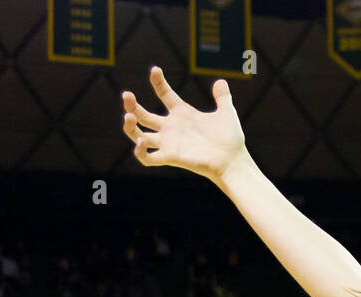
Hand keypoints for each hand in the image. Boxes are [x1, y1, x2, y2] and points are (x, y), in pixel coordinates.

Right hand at [121, 68, 245, 181]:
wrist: (233, 161)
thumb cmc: (230, 140)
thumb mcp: (226, 113)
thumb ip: (222, 97)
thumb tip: (221, 81)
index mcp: (182, 114)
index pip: (164, 94)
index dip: (158, 82)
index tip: (155, 70)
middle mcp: (172, 128)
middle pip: (144, 115)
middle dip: (132, 105)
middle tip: (127, 95)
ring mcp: (169, 143)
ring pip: (140, 135)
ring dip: (130, 127)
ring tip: (128, 116)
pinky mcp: (170, 157)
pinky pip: (148, 158)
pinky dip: (140, 152)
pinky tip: (141, 142)